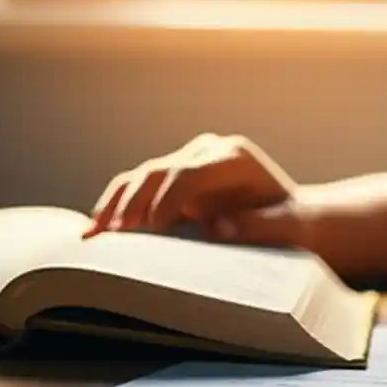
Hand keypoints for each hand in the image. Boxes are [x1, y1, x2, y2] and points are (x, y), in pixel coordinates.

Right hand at [84, 133, 307, 244]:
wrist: (292, 215)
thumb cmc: (292, 224)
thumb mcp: (287, 227)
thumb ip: (258, 226)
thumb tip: (220, 226)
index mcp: (234, 158)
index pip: (191, 172)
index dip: (168, 199)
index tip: (153, 228)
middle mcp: (208, 152)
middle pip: (160, 170)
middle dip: (134, 202)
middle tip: (115, 235)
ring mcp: (188, 161)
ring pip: (142, 176)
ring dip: (116, 204)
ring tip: (94, 233)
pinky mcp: (174, 177)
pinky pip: (139, 187)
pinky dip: (117, 206)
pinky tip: (97, 227)